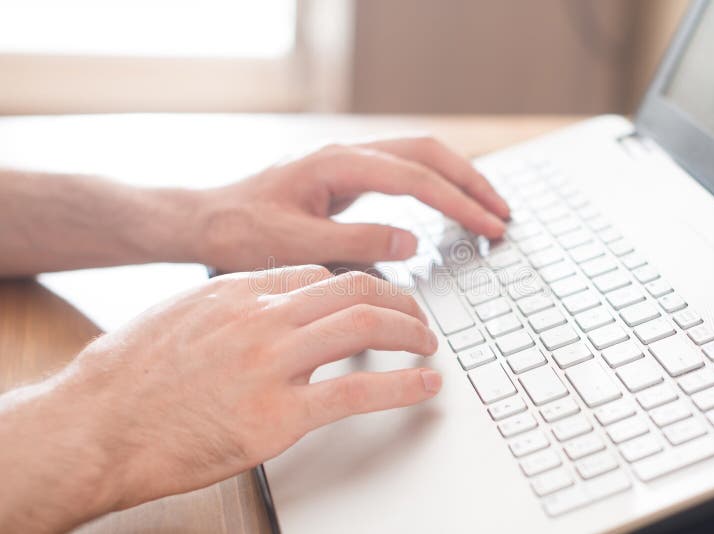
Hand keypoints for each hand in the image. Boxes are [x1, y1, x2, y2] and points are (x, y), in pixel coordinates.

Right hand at [0, 265, 440, 531]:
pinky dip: (402, 386)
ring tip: (428, 344)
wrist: (96, 426)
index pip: (321, 273)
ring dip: (410, 332)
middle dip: (399, 299)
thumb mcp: (180, 313)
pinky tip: (426, 384)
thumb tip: (273, 298)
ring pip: (364, 327)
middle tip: (418, 316)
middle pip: (355, 289)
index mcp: (239, 291)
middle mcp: (261, 317)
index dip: (361, 284)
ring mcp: (271, 363)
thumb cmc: (129, 375)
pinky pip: (357, 392)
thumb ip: (234, 302)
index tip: (378, 299)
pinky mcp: (277, 415)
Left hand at [191, 136, 509, 271]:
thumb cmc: (242, 231)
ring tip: (489, 208)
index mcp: (338, 165)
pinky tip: (448, 205)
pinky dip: (435, 185)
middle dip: (471, 182)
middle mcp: (347, 154)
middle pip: (428, 154)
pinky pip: (404, 171)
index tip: (490, 227)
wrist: (208, 220)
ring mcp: (348, 162)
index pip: (416, 179)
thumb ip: (354, 241)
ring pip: (419, 157)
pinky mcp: (347, 176)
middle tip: (504, 214)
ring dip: (458, 179)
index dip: (458, 204)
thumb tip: (412, 239)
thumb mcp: (295, 244)